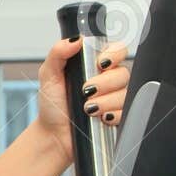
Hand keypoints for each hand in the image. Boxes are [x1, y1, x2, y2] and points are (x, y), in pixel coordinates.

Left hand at [36, 38, 130, 163]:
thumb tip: (75, 39)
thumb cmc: (52, 106)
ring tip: (88, 109)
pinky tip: (100, 118)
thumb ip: (58, 53)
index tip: (101, 64)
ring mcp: (114, 98)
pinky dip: (113, 115)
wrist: (54, 135)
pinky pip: (127, 112)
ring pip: (125, 93)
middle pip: (123, 72)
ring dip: (106, 102)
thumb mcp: (48, 75)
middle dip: (105, 83)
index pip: (117, 50)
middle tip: (86, 91)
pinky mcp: (118, 116)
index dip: (114, 55)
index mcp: (94, 65)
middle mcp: (107, 79)